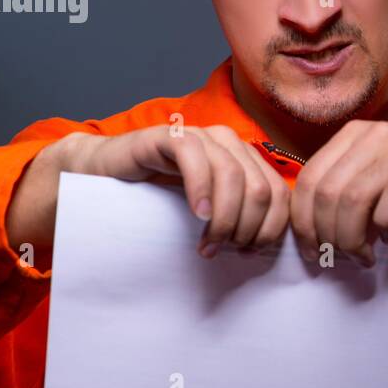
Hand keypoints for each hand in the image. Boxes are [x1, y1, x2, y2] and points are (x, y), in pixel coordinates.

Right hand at [60, 125, 289, 256]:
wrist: (108, 174)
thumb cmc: (159, 196)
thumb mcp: (208, 210)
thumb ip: (238, 216)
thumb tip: (264, 246)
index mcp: (246, 158)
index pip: (279, 193)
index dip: (270, 228)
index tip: (249, 252)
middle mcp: (229, 142)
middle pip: (260, 188)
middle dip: (247, 227)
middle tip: (225, 250)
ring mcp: (200, 135)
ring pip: (233, 176)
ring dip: (224, 218)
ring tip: (208, 244)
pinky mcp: (170, 135)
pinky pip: (194, 158)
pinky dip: (200, 190)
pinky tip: (196, 214)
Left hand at [288, 120, 387, 266]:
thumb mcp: (383, 166)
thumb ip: (350, 183)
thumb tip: (315, 227)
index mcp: (354, 135)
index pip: (307, 178)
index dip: (302, 220)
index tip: (310, 250)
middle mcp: (371, 138)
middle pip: (324, 193)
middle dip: (323, 235)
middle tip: (336, 258)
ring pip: (349, 202)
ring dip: (350, 239)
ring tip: (363, 257)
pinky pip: (385, 210)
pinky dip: (382, 232)